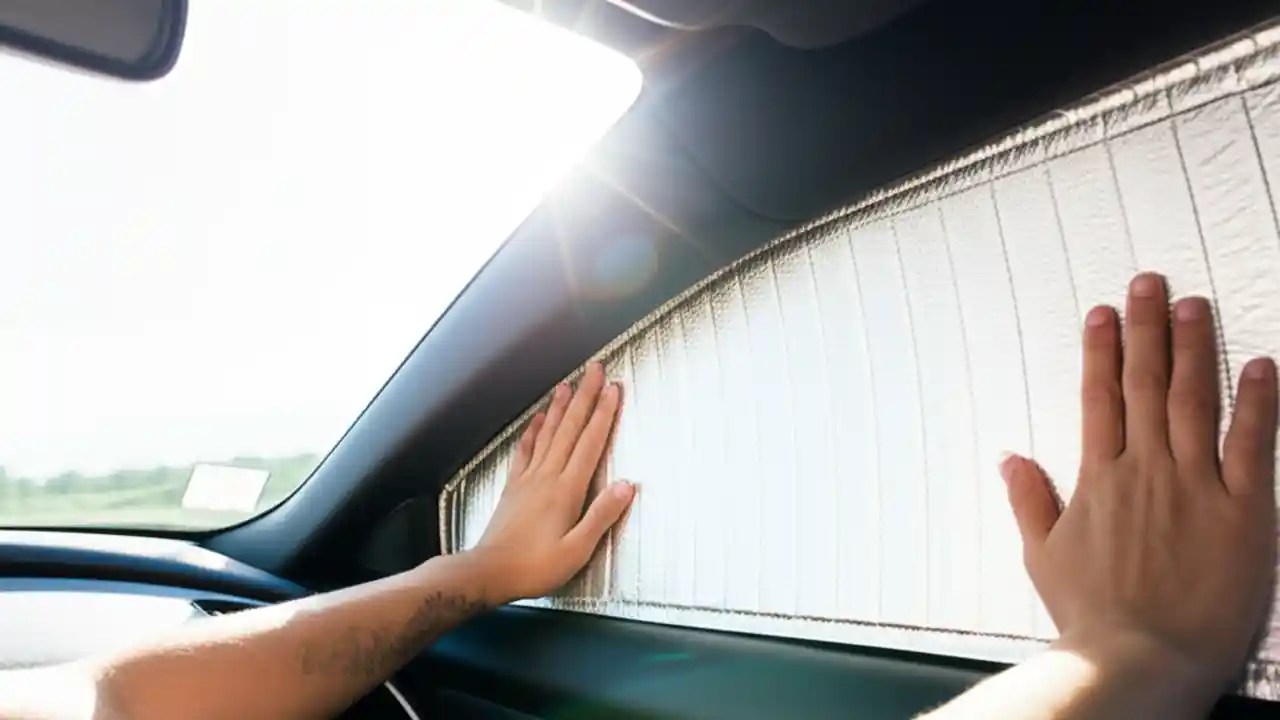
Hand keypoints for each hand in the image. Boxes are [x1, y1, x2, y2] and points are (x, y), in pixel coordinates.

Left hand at [467, 362, 634, 604]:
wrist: (488, 572)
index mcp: (566, 490)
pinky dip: (533, 431)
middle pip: (570, 429)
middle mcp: (547, 477)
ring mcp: (527, 479)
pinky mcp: (513, 487)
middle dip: (585, 397)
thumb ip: (602, 515)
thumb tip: (627, 485)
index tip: (614, 390)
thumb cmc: (535, 567)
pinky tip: (537, 420)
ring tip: (567, 384)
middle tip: (595, 370)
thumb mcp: (577, 550)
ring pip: (548, 434)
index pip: (590, 444)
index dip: (604, 415)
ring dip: (560, 407)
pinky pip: (525, 450)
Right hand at [1002, 273, 1276, 703]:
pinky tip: (1259, 366)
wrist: (1141, 657)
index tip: (1102, 313)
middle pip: (1146, 385)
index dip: (1101, 350)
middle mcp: (1145, 470)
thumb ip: (1030, 501)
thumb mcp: (1043, 557)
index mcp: (1099, 479)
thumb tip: (1010, 459)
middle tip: (1149, 283)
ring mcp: (1195, 486)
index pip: (1099, 398)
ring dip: (1194, 349)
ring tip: (1194, 305)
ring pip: (1194, 401)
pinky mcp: (1243, 511)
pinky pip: (1250, 446)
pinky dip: (1256, 403)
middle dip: (1146, 329)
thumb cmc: (1092, 616)